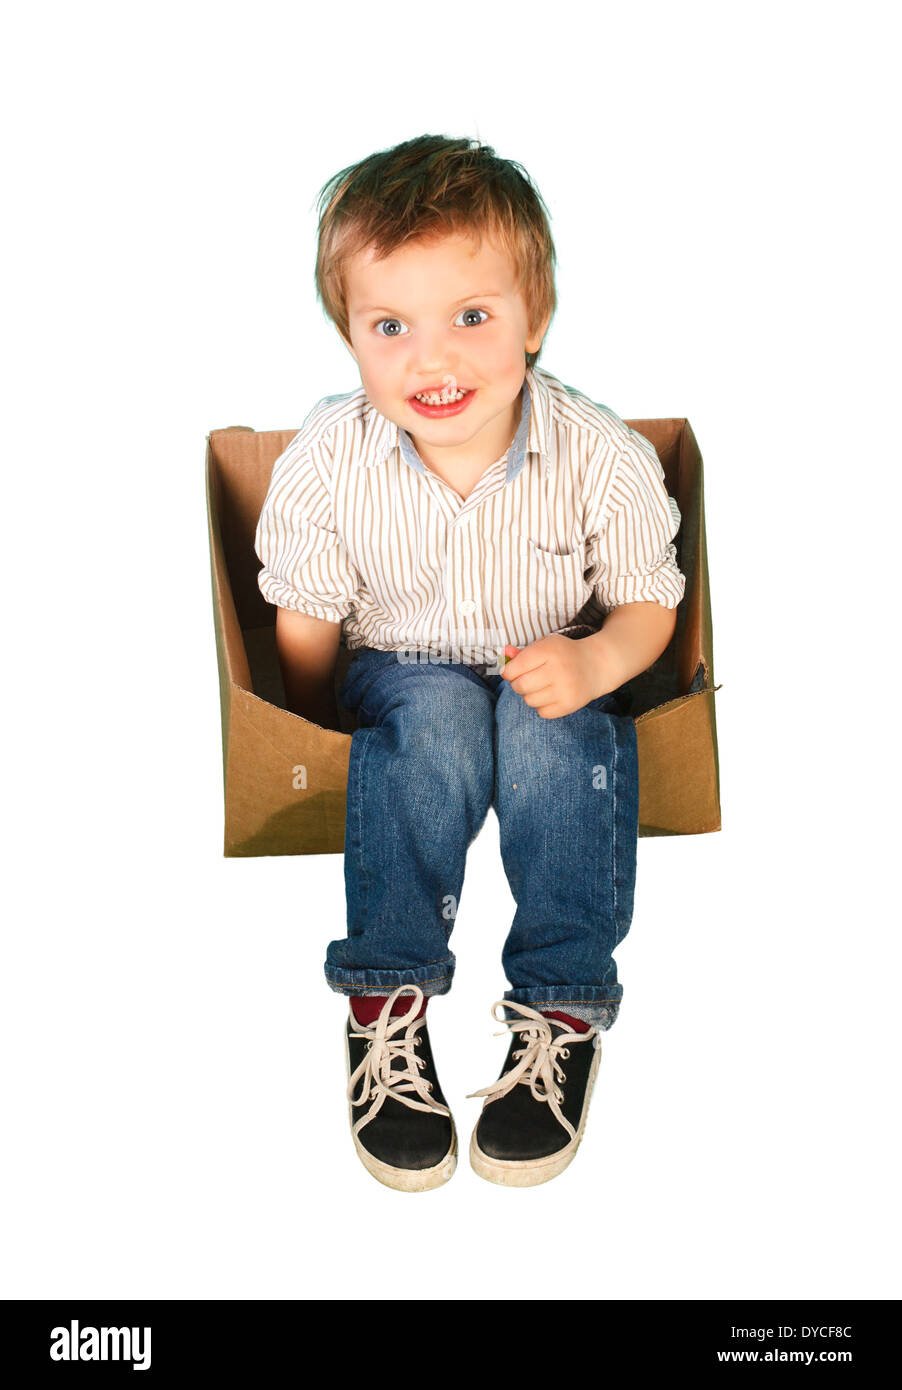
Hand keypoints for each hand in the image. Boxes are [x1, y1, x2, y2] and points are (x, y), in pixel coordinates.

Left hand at [501, 634, 618, 718]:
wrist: (596, 666)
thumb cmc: (564, 655)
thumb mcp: (545, 645)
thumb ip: (522, 652)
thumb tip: (504, 655)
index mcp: (550, 650)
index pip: (515, 668)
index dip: (508, 671)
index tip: (511, 671)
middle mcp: (558, 670)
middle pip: (520, 686)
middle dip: (518, 683)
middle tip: (527, 678)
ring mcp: (565, 689)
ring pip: (529, 700)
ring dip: (531, 694)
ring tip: (543, 685)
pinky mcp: (569, 705)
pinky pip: (541, 712)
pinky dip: (542, 706)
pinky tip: (552, 695)